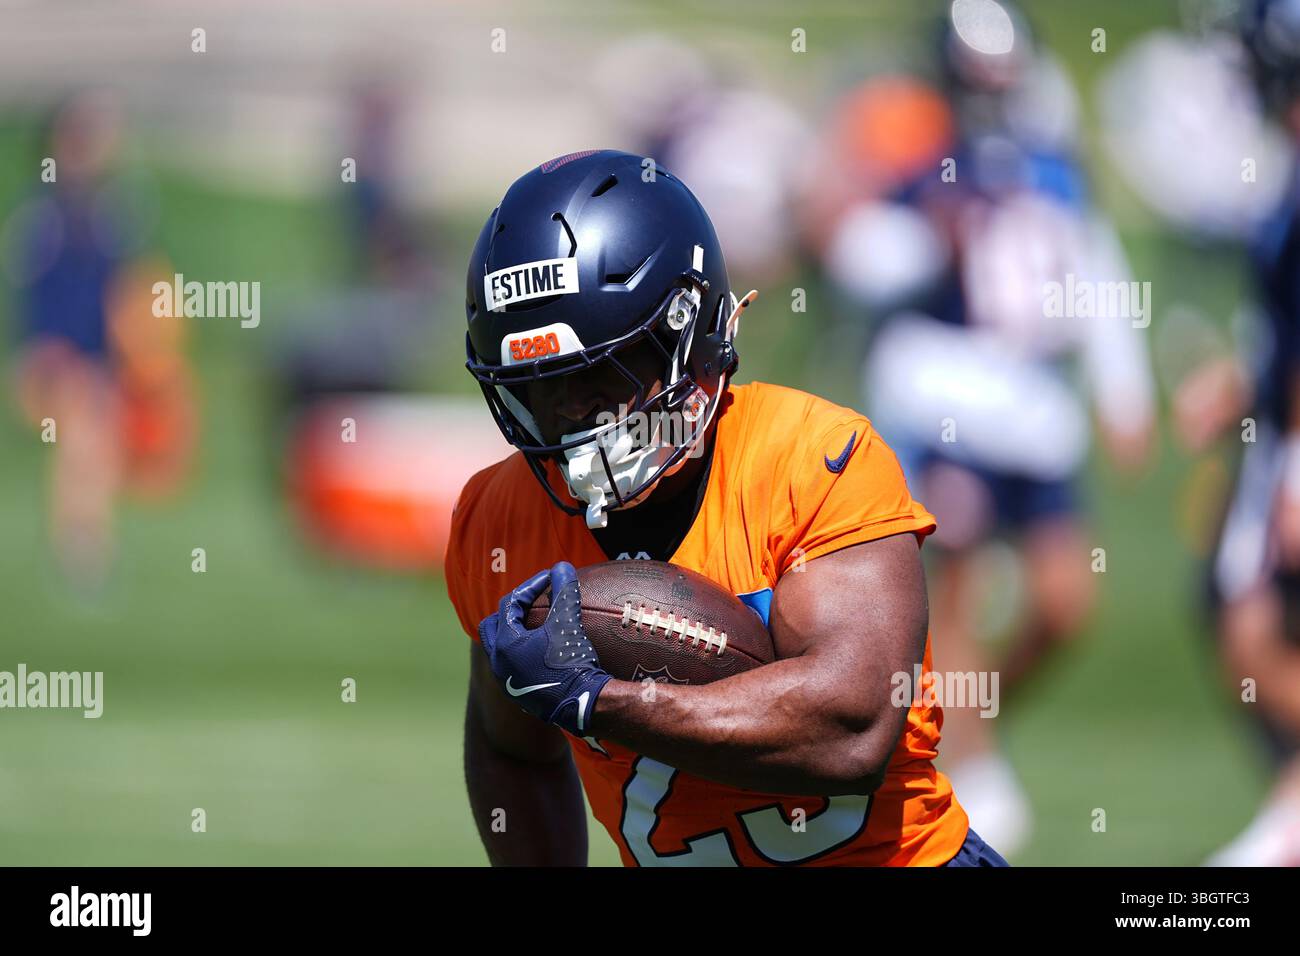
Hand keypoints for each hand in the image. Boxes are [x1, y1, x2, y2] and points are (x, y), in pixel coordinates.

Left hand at [478, 561, 611, 737]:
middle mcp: (498, 664)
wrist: (581, 706)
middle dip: (510, 611)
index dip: (529, 587)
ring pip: (500, 649)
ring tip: (536, 624)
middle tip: (532, 603)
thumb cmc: (570, 663)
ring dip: (514, 633)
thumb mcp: (567, 623)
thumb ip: (563, 592)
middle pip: (493, 627)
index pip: (509, 604)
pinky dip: (522, 652)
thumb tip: (562, 566)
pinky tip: (543, 649)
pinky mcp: (519, 694)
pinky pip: (512, 666)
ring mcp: (507, 682)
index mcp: (504, 644)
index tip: (550, 580)